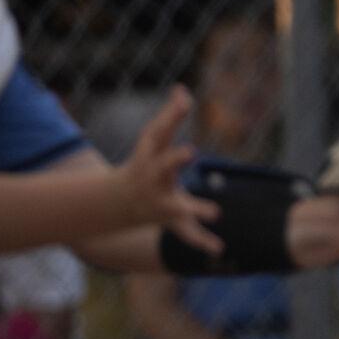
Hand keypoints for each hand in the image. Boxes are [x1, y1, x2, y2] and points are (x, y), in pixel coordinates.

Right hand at [116, 87, 221, 254]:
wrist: (119, 201)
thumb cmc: (144, 164)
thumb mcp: (154, 141)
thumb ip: (171, 116)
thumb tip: (183, 89)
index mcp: (150, 156)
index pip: (159, 132)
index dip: (171, 116)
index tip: (185, 101)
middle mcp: (154, 178)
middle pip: (163, 167)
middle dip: (175, 159)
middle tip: (191, 150)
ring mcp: (160, 201)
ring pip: (177, 206)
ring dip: (194, 208)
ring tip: (215, 212)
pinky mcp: (172, 220)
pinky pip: (187, 233)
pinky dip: (202, 242)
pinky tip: (219, 248)